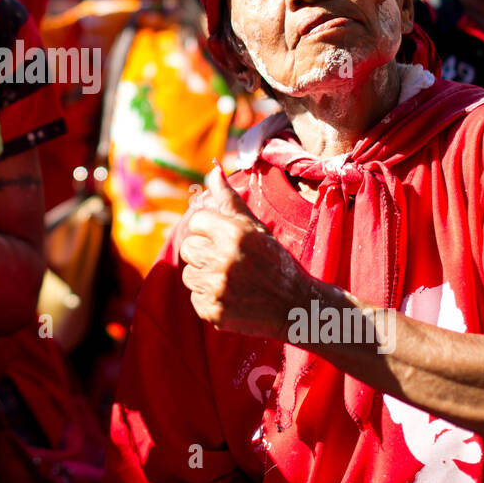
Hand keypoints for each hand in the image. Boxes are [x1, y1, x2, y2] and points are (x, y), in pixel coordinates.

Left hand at [178, 165, 308, 337]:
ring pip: (189, 274)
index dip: (209, 230)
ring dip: (205, 276)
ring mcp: (217, 287)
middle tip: (228, 260)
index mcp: (233, 234)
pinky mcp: (213, 311)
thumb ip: (229, 200)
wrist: (295, 304)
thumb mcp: (255, 227)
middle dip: (204, 253)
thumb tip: (213, 171)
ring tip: (231, 279)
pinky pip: (195, 298)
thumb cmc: (274, 260)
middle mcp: (222, 260)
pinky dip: (209, 298)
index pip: (196, 221)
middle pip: (188, 248)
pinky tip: (232, 296)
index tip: (225, 240)